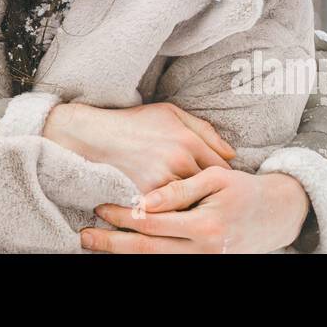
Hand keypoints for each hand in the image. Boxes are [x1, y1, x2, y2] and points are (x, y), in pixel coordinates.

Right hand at [43, 101, 235, 193]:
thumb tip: (231, 153)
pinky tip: (175, 212)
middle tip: (213, 201)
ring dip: (194, 206)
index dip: (222, 178)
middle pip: (209, 189)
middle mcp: (179, 161)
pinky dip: (173, 213)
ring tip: (198, 209)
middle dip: (212, 195)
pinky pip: (169, 211)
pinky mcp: (145, 197)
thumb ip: (204, 130)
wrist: (95, 136)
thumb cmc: (135, 122)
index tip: (219, 184)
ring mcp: (162, 181)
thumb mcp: (171, 113)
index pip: (221, 168)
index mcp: (188, 140)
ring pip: (191, 203)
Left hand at [79, 167, 309, 253]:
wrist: (275, 214)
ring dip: (123, 253)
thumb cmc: (242, 189)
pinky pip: (168, 264)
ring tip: (94, 244)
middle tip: (83, 235)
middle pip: (147, 250)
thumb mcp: (216, 178)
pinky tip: (123, 250)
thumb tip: (146, 198)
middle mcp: (202, 251)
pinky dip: (144, 258)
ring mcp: (202, 261)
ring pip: (155, 262)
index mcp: (204, 226)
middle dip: (112, 243)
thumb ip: (180, 189)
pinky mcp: (202, 264)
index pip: (152, 223)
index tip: (99, 206)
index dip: (123, 216)